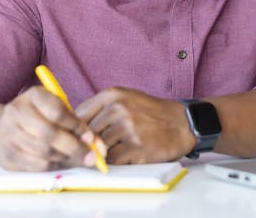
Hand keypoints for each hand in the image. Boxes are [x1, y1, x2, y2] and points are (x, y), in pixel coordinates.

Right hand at [0, 86, 106, 170]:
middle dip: (73, 147)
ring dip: (64, 157)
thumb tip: (97, 147)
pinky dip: (53, 166)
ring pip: (43, 152)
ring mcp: (8, 134)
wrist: (5, 129)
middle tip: (90, 157)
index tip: (90, 138)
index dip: (76, 126)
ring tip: (75, 157)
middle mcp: (16, 112)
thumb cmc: (42, 118)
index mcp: (33, 95)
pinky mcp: (7, 156)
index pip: (57, 112)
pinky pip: (36, 165)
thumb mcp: (58, 111)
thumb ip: (77, 125)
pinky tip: (60, 162)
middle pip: (49, 134)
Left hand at [75, 87, 195, 163]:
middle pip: (85, 134)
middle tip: (94, 151)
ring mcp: (127, 128)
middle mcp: (118, 108)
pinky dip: (117, 162)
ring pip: (98, 149)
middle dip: (88, 145)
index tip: (76, 140)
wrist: (183, 123)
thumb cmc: (152, 114)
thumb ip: (100, 110)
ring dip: (104, 155)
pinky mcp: (136, 147)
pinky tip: (128, 155)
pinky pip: (113, 161)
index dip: (74, 131)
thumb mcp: (125, 100)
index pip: (77, 115)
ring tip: (118, 150)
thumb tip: (72, 129)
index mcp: (112, 94)